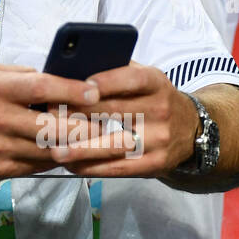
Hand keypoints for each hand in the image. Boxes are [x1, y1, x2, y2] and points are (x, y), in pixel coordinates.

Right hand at [0, 64, 96, 181]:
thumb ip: (21, 76)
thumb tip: (58, 78)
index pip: (43, 88)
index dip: (74, 90)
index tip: (95, 92)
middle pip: (54, 128)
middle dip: (85, 127)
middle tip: (105, 124)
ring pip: (51, 152)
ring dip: (77, 148)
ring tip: (96, 142)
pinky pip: (38, 167)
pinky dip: (56, 160)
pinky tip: (68, 154)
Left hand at [47, 62, 200, 176]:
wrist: (191, 130)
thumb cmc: (154, 99)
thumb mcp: (144, 78)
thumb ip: (114, 71)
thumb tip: (70, 70)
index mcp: (157, 83)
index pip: (132, 79)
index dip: (107, 82)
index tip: (79, 85)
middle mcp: (162, 111)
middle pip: (116, 112)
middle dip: (79, 114)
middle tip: (48, 117)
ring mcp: (160, 139)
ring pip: (115, 144)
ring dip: (82, 148)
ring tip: (55, 149)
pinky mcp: (155, 164)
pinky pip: (119, 167)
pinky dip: (92, 167)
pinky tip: (72, 164)